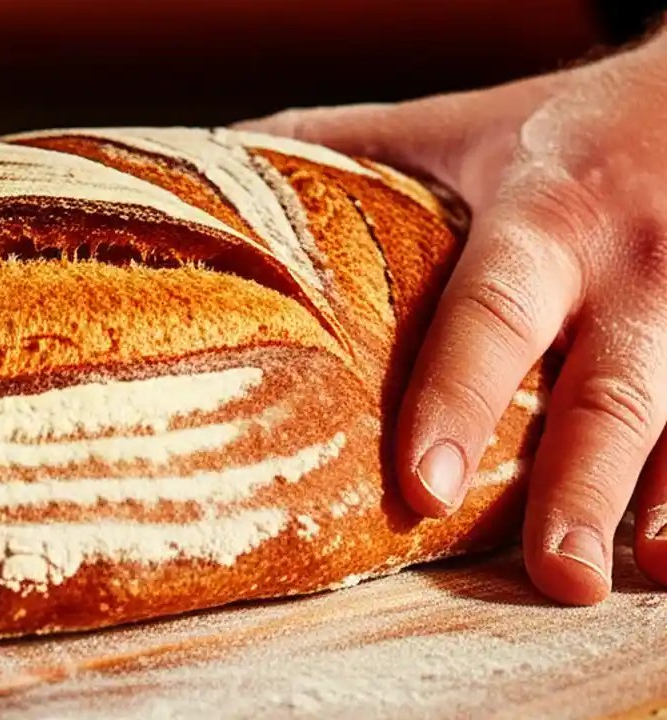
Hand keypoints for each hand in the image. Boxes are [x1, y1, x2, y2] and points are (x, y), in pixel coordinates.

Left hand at [238, 33, 666, 604]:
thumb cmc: (558, 131)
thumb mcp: (454, 129)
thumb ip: (347, 152)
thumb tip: (217, 168)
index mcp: (544, 215)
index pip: (494, 312)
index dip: (460, 397)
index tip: (420, 485)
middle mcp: (634, 269)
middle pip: (611, 392)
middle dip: (579, 487)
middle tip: (550, 576)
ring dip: (655, 506)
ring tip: (616, 584)